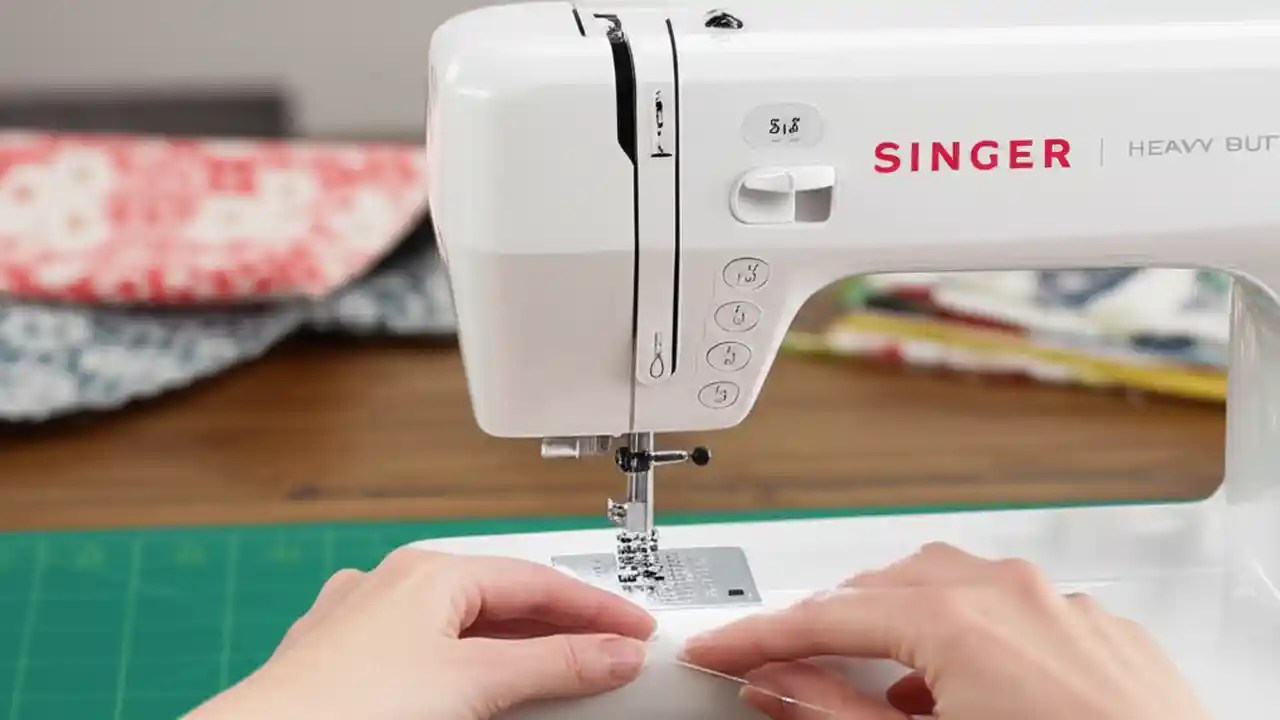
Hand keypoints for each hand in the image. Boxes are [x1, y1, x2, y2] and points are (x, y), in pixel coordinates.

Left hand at [188, 548, 654, 719]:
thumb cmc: (347, 708)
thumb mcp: (475, 682)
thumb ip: (553, 665)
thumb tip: (613, 652)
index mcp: (429, 571)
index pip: (536, 581)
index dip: (595, 607)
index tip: (636, 630)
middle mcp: (393, 585)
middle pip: (500, 600)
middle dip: (557, 627)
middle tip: (607, 653)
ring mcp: (364, 623)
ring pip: (461, 626)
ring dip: (514, 649)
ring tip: (556, 675)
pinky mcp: (344, 664)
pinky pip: (427, 653)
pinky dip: (468, 667)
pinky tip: (478, 688)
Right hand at [683, 543, 1208, 719]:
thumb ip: (835, 715)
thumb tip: (778, 686)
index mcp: (959, 619)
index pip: (826, 616)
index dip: (760, 636)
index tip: (721, 649)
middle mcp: (1013, 594)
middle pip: (884, 586)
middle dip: (829, 623)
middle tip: (785, 664)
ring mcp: (1064, 608)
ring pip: (951, 585)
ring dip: (899, 622)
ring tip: (877, 682)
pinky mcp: (1102, 633)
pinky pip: (1013, 607)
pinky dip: (968, 634)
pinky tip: (963, 686)